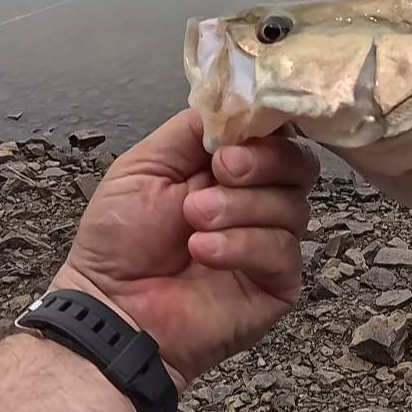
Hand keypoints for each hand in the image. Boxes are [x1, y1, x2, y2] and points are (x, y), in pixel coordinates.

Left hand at [50, 109, 318, 385]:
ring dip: (240, 207)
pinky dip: (243, 245)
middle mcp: (258, 201)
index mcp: (230, 169)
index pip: (277, 134)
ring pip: (293, 206)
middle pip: (300, 163)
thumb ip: (195, 129)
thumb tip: (242, 104)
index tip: (238, 132)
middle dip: (263, 161)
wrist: (111, 307)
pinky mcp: (279, 283)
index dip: (267, 127)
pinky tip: (205, 252)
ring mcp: (271, 242)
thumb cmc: (119, 240)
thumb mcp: (147, 164)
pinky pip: (284, 250)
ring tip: (194, 221)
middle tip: (221, 171)